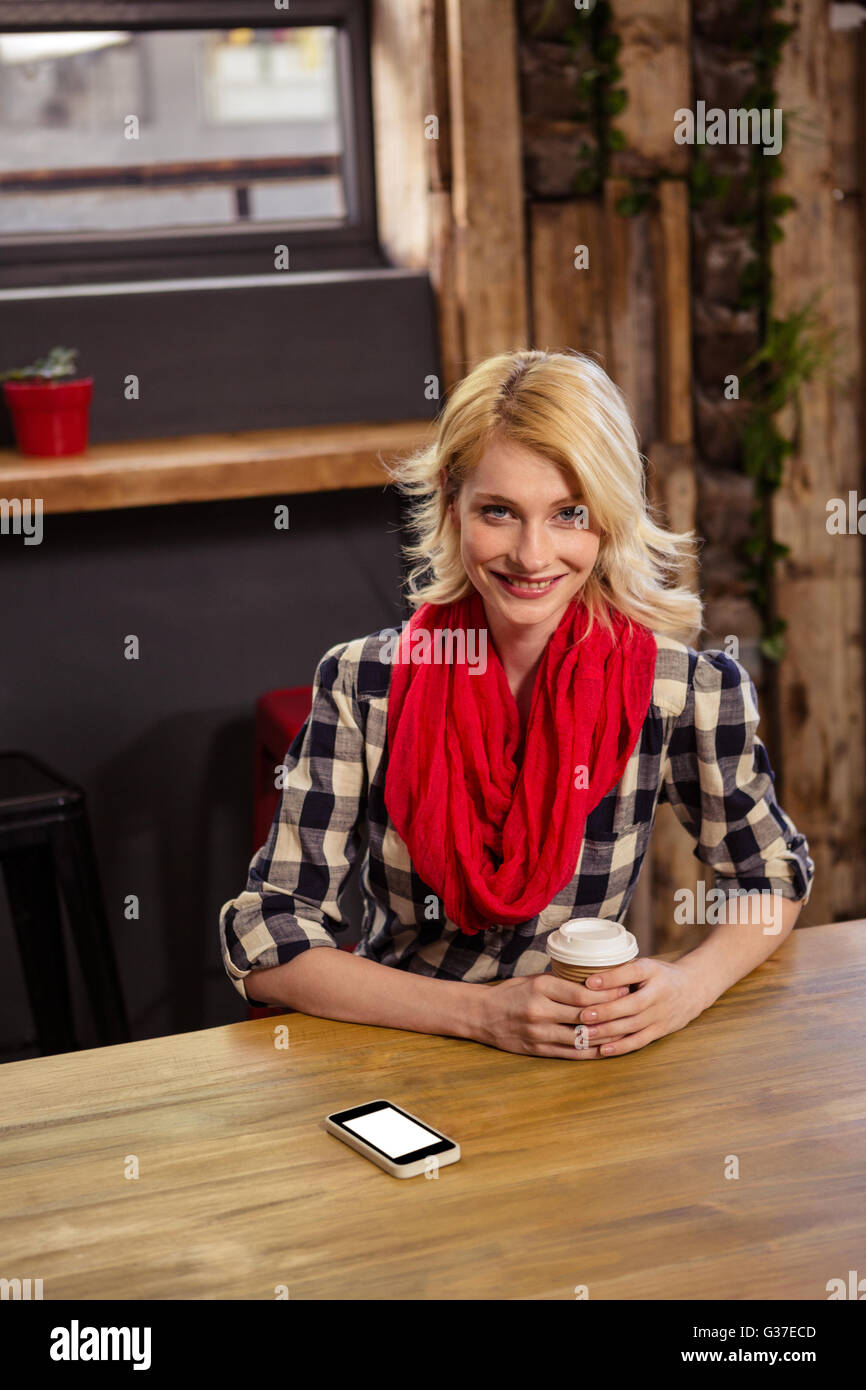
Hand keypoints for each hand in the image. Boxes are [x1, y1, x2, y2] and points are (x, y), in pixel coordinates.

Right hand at [474, 973, 632, 1057]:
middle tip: (631, 1009)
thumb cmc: (511, 993)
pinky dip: (590, 1052)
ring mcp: (538, 1033)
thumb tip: (597, 981)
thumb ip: (562, 983)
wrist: (481, 1014)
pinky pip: (570, 1053)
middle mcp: (540, 1011)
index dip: (606, 994)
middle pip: (585, 1016)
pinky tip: (605, 1048)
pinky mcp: (537, 1049)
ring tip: (624, 1030)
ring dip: (605, 1036)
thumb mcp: (534, 979)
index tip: (624, 989)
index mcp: (541, 988)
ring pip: (580, 1038)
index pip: (582, 994)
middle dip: (611, 1013)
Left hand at [577, 956, 707, 1056]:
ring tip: (585, 1034)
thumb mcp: (644, 964)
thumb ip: (621, 970)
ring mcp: (661, 1014)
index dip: (611, 978)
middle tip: (583, 1015)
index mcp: (652, 970)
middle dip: (606, 1011)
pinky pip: (640, 1040)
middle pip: (632, 1004)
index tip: (588, 982)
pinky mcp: (661, 1030)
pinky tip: (602, 1049)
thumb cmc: (659, 975)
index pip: (632, 972)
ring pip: (633, 1025)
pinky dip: (621, 1046)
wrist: (693, 988)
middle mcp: (659, 993)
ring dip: (608, 1031)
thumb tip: (584, 973)